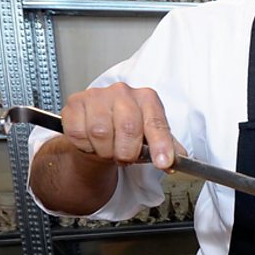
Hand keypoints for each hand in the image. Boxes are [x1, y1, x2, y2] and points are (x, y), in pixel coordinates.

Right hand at [60, 83, 183, 169]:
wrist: (97, 130)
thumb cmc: (126, 132)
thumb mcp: (151, 138)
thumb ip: (168, 147)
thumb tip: (179, 159)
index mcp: (147, 98)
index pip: (156, 122)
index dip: (160, 144)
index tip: (163, 162)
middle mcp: (123, 92)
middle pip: (128, 128)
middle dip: (127, 152)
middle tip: (126, 157)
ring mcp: (97, 95)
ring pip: (101, 133)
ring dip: (105, 150)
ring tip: (109, 149)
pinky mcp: (75, 103)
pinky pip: (79, 133)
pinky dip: (85, 145)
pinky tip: (92, 142)